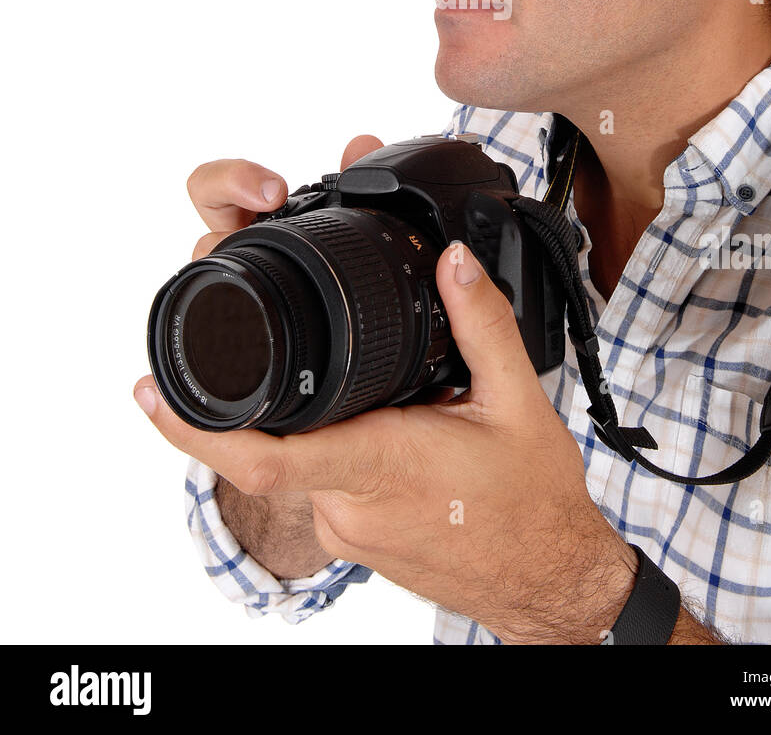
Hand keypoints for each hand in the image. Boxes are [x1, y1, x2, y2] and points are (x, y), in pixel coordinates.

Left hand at [136, 215, 637, 642]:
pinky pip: (327, 478)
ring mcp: (349, 528)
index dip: (196, 429)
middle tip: (308, 346)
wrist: (550, 581)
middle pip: (281, 436)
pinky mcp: (358, 538)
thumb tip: (452, 261)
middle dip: (284, 390)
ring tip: (390, 399)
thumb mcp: (518, 401)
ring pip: (307, 455)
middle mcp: (349, 504)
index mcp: (380, 464)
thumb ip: (481, 324)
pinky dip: (343, 444)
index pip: (265, 455)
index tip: (149, 393)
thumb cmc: (534, 502)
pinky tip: (393, 426)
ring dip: (325, 419)